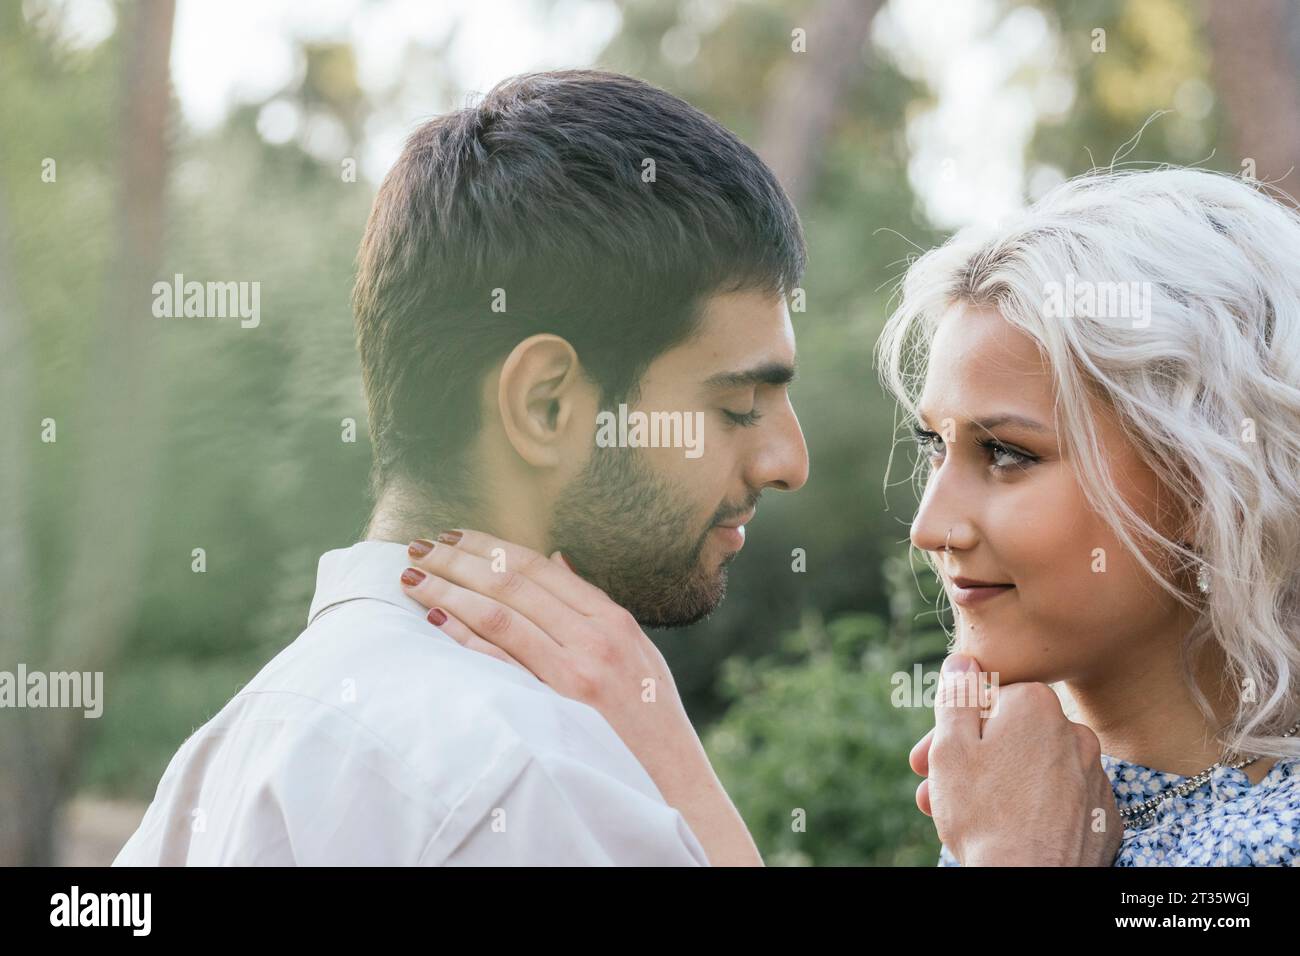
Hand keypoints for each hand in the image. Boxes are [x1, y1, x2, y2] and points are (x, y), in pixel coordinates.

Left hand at [398, 529, 761, 864]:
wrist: (672, 781)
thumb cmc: (651, 717)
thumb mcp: (637, 651)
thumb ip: (595, 607)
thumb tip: (557, 560)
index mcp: (612, 619)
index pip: (540, 568)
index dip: (491, 546)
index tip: (454, 535)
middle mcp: (594, 638)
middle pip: (512, 584)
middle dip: (459, 561)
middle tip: (418, 548)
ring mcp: (575, 673)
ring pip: (499, 616)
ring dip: (450, 592)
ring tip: (413, 578)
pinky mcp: (557, 708)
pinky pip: (500, 663)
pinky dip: (464, 637)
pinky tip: (435, 619)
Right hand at [909, 653, 1122, 866]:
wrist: (1031, 883)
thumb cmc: (984, 814)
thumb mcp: (951, 748)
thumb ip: (957, 697)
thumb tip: (963, 661)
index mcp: (1035, 704)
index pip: (987, 699)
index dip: (954, 729)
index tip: (929, 758)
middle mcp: (1074, 732)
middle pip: (1011, 736)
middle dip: (972, 760)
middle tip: (937, 789)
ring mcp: (1094, 774)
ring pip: (1034, 769)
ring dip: (1000, 784)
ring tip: (967, 815)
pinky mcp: (1104, 813)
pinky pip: (1061, 797)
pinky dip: (1036, 806)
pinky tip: (1011, 826)